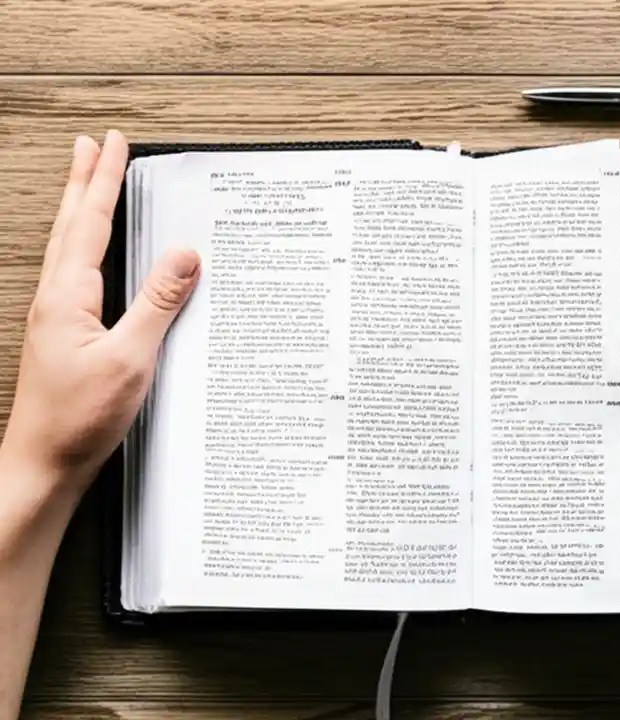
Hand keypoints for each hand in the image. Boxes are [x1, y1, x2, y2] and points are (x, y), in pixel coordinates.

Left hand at [1, 131, 200, 498]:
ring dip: (79, 208)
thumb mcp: (131, 358)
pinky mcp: (62, 336)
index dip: (103, 182)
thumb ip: (159, 303)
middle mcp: (55, 300)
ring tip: (86, 181)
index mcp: (67, 297)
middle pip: (70, 225)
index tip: (112, 145)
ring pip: (69, 247)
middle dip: (82, 181)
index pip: (89, 224)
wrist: (43, 462)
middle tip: (90, 145)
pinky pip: (75, 274)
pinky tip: (92, 252)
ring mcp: (55, 318)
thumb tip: (185, 255)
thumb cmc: (80, 419)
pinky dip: (84, 245)